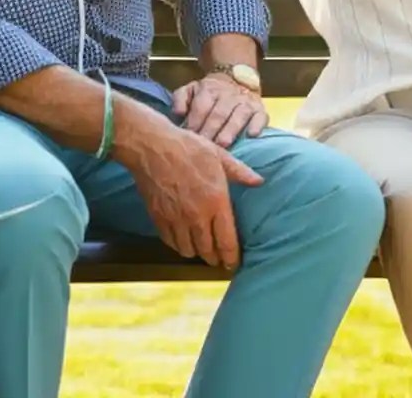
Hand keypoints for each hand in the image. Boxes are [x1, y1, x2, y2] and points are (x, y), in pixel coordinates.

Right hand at [115, 122, 264, 269]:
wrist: (152, 147)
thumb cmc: (188, 148)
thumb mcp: (219, 155)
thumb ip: (240, 172)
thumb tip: (259, 181)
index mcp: (216, 202)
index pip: (226, 241)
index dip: (231, 258)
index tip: (234, 265)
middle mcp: (197, 216)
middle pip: (207, 251)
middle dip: (214, 259)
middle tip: (218, 260)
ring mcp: (176, 219)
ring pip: (187, 250)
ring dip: (196, 252)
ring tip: (201, 250)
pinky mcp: (158, 218)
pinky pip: (170, 242)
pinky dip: (177, 244)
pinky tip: (182, 240)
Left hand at [172, 74, 268, 147]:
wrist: (235, 79)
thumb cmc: (209, 92)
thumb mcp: (191, 90)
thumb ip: (180, 99)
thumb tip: (178, 113)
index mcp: (208, 90)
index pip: (201, 107)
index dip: (195, 123)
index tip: (189, 139)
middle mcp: (228, 95)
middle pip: (218, 114)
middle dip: (210, 131)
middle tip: (204, 148)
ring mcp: (245, 101)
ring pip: (238, 115)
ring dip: (230, 130)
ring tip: (223, 144)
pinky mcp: (259, 109)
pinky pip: (260, 116)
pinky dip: (257, 125)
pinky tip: (251, 135)